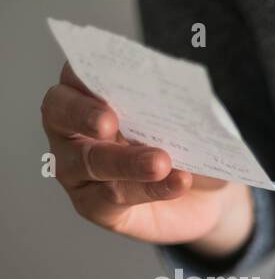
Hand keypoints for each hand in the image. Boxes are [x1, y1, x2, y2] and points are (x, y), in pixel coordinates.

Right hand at [41, 63, 254, 258]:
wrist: (208, 196)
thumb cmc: (188, 145)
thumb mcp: (189, 121)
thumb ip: (177, 106)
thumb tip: (185, 100)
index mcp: (90, 93)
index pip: (76, 73)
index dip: (85, 73)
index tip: (107, 75)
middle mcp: (71, 127)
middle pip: (61, 113)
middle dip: (83, 114)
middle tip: (108, 120)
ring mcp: (76, 168)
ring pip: (89, 162)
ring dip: (125, 161)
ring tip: (161, 162)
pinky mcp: (93, 205)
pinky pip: (112, 198)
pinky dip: (148, 189)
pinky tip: (178, 183)